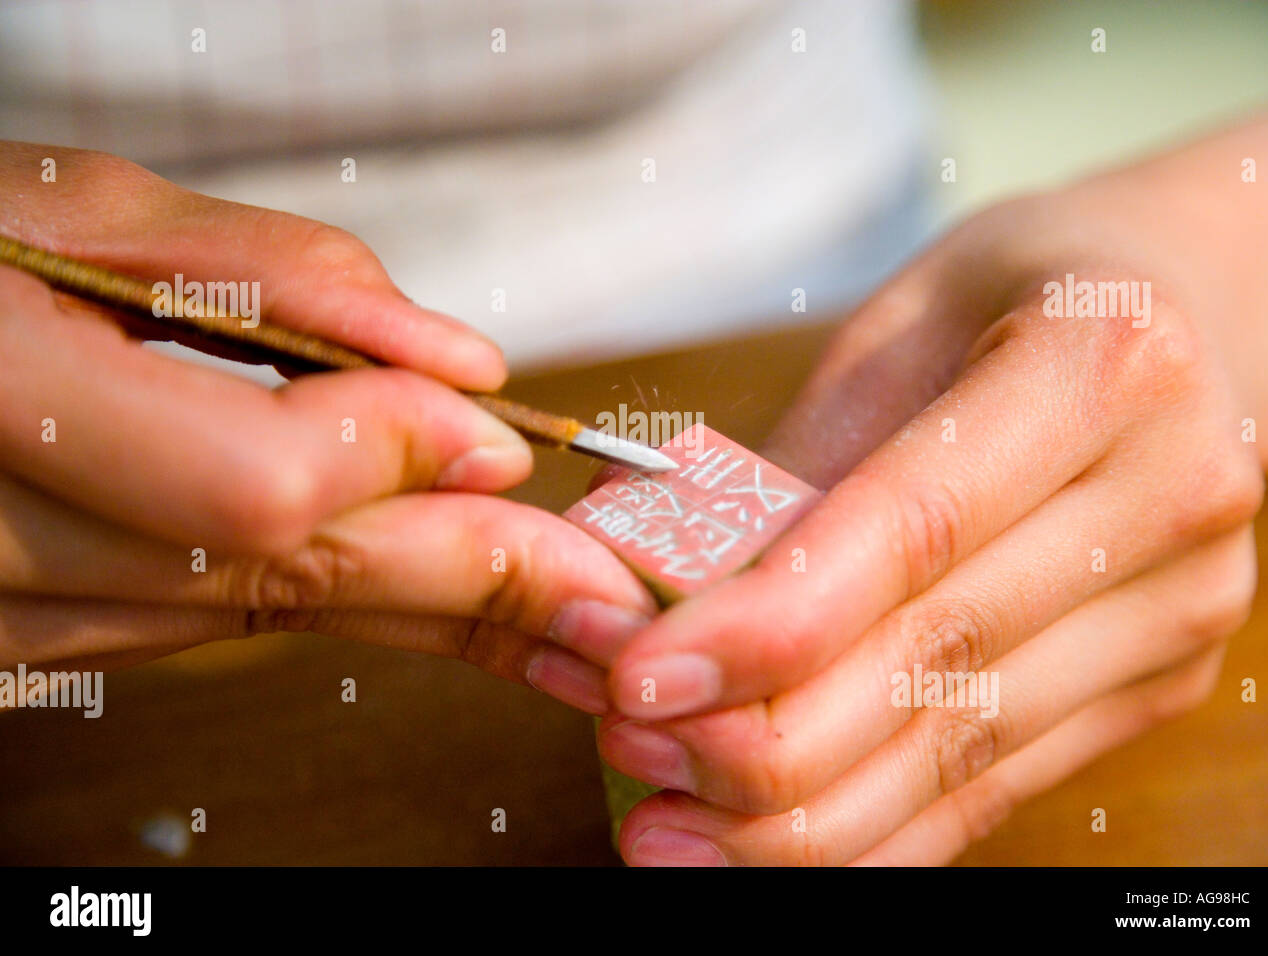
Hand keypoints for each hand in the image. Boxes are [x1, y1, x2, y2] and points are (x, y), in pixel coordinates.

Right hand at [0, 142, 654, 709]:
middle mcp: (4, 546)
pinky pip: (234, 625)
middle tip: (623, 602)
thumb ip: (288, 283)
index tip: (503, 431)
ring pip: (281, 618)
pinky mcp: (49, 637)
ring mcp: (22, 615)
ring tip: (573, 616)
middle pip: (301, 580)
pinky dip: (353, 597)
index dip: (397, 456)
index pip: (256, 483)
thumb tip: (461, 369)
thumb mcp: (88, 206)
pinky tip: (448, 591)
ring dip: (440, 609)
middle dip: (484, 584)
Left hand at [596, 107, 1267, 863]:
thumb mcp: (893, 329)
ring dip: (805, 812)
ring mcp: (1182, 604)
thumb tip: (662, 606)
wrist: (1183, 321)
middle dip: (766, 734)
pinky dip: (877, 831)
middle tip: (630, 746)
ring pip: (967, 748)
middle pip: (942, 658)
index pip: (915, 525)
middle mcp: (1174, 492)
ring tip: (671, 826)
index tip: (640, 676)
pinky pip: (1000, 782)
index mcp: (1107, 361)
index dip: (770, 621)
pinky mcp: (1158, 681)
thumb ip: (798, 468)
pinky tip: (773, 853)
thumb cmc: (1009, 299)